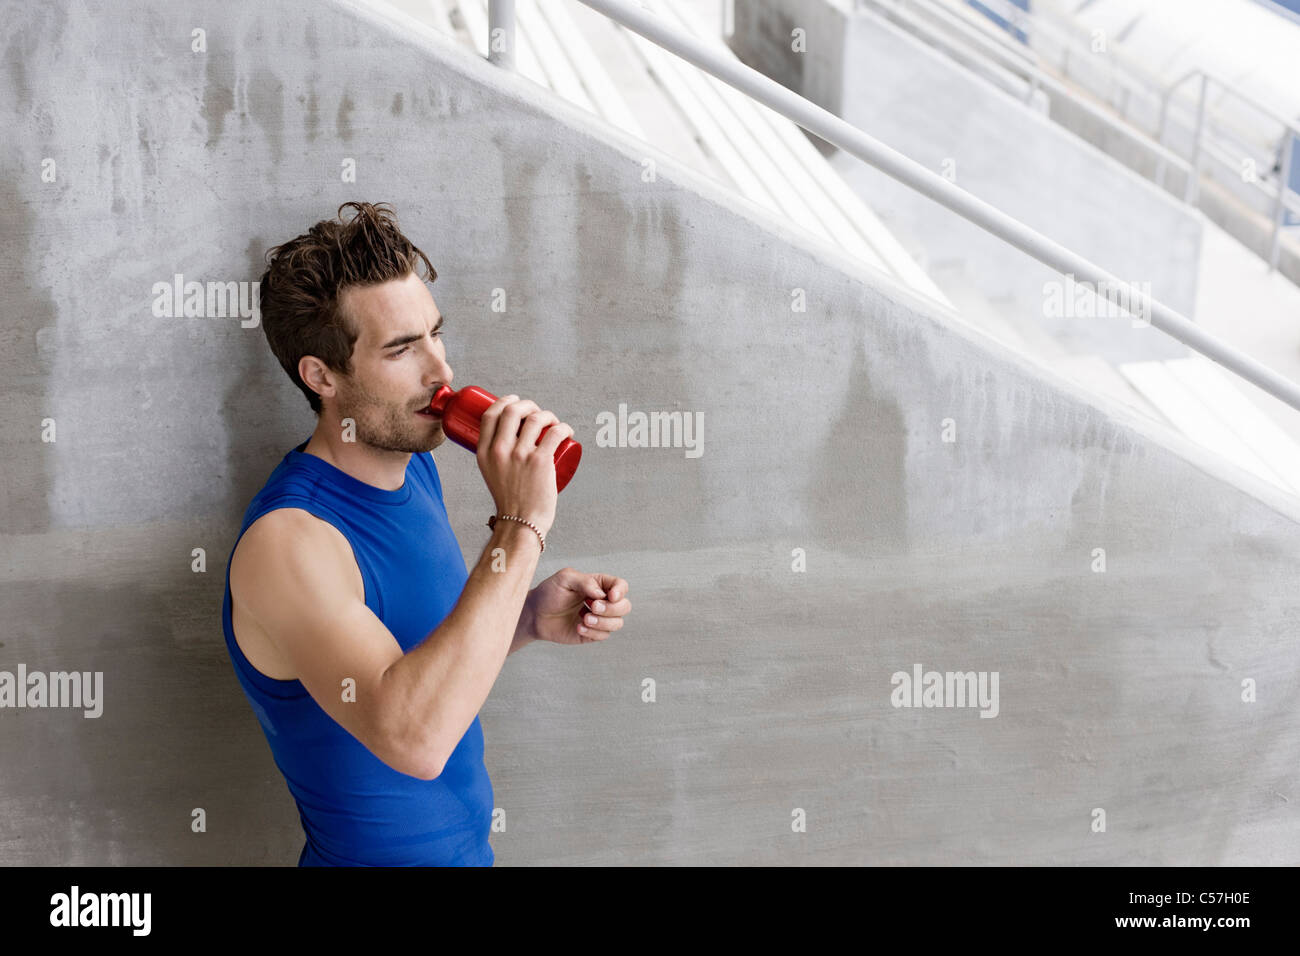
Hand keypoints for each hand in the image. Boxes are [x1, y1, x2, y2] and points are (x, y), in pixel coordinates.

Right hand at [476, 394, 573, 536]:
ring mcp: (521, 455)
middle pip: (512, 410)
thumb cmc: (509, 499)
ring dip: (548, 414)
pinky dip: (564, 427)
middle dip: (527, 404)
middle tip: (536, 412)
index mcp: (484, 452)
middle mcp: (500, 450)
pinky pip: (555, 433)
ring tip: (553, 423)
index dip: (504, 401)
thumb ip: (495, 455)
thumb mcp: (491, 473)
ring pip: (535, 418)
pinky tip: (567, 431)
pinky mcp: (541, 461)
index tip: (515, 402)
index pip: (490, 415)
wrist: (521, 523)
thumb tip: (509, 437)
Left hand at [523, 568, 630, 644]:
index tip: (610, 596)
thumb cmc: (549, 593)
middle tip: (593, 607)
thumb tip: (602, 594)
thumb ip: (585, 582)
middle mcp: (602, 601)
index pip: (621, 586)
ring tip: (584, 619)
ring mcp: (598, 619)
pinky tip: (578, 627)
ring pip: (618, 623)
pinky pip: (604, 636)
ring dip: (603, 622)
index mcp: (598, 585)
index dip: (620, 591)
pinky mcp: (592, 633)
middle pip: (625, 606)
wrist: (535, 614)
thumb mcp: (565, 579)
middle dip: (612, 609)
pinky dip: (593, 632)